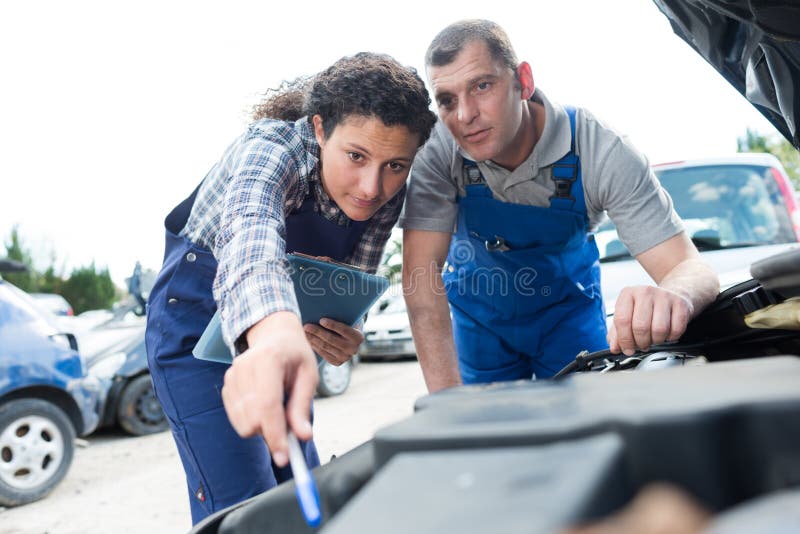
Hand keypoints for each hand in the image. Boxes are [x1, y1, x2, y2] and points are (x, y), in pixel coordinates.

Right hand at [221, 311, 317, 466]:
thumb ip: (302, 407)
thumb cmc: (295, 356)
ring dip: (262, 426)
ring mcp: (232, 376)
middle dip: (271, 431)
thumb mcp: (308, 377)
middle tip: (289, 423)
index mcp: (269, 361)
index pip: (267, 405)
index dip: (275, 435)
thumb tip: (303, 436)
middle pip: (252, 419)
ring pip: (243, 423)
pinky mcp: (226, 385)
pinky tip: (264, 404)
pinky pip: (236, 418)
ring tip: (277, 406)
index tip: (284, 457)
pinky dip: (252, 420)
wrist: (274, 336)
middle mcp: (245, 367)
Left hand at [304, 318, 363, 365]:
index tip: (321, 320)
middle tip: (307, 326)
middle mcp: (353, 349)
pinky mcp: (337, 362)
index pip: (344, 330)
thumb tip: (324, 311)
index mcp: (358, 337)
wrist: (351, 342)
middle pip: (331, 339)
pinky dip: (315, 346)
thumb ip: (342, 318)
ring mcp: (345, 357)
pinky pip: (323, 353)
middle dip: (317, 332)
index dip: (332, 325)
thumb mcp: (349, 322)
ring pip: (325, 347)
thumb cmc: (348, 326)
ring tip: (305, 332)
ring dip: (313, 339)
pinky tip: (308, 340)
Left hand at [607, 285, 692, 354]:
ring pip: (659, 330)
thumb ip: (617, 333)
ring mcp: (664, 296)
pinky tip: (666, 333)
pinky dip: (671, 337)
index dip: (624, 340)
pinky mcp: (681, 304)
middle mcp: (645, 292)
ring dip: (656, 341)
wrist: (671, 295)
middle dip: (640, 342)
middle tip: (642, 344)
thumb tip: (614, 347)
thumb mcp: (628, 316)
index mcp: (628, 293)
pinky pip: (676, 330)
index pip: (622, 320)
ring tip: (653, 338)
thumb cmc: (646, 307)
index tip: (627, 349)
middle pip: (640, 327)